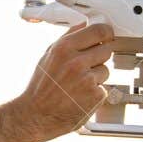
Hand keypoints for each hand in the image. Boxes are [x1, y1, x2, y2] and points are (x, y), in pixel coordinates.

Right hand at [6, 19, 114, 141]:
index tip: (106, 37)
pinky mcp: (95, 96)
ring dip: (96, 76)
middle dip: (99, 56)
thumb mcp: (48, 56)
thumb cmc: (40, 88)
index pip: (99, 30)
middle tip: (87, 66)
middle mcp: (76, 62)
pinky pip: (103, 87)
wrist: (36, 116)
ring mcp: (88, 80)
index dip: (106, 33)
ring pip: (105, 70)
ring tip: (78, 84)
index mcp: (64, 48)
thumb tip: (84, 25)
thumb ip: (68, 39)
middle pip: (107, 49)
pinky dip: (95, 92)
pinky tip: (80, 96)